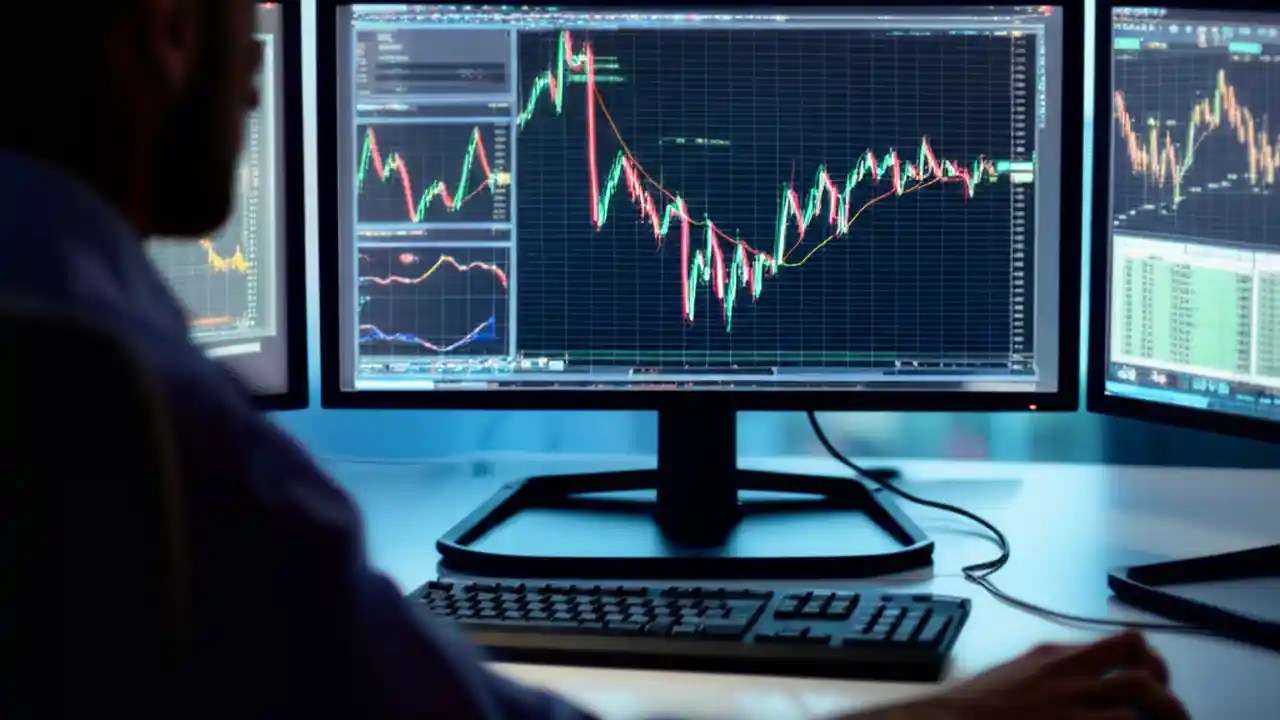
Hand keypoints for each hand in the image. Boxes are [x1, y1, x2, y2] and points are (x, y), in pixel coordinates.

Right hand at [848, 631, 1188, 719]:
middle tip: (1172, 708)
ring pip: (1143, 696)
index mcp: (1054, 657)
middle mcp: (1070, 673)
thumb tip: (1068, 682)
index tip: (1153, 676)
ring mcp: (1074, 703)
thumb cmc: (971, 706)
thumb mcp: (1013, 675)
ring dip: (1168, 712)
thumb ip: (1043, 672)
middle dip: (1166, 685)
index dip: (1146, 661)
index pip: (1118, 644)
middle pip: (1139, 662)